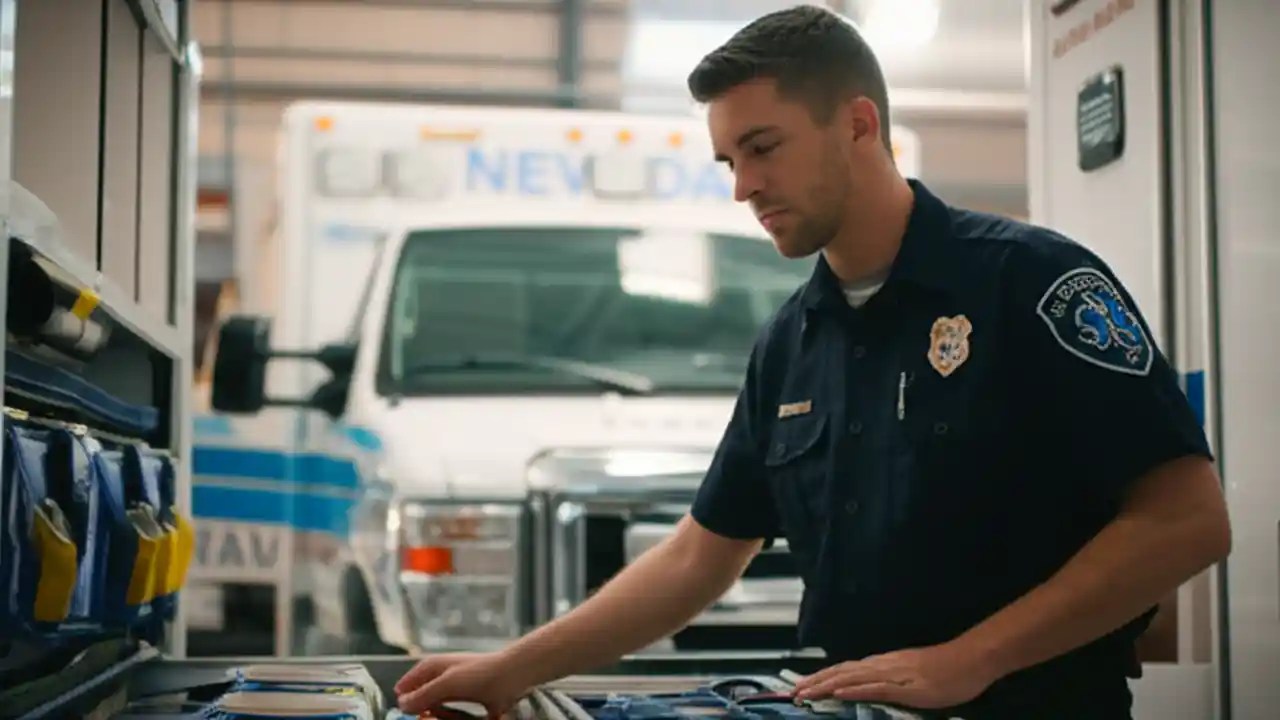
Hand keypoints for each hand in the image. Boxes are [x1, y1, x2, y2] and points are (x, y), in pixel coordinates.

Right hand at [394, 651, 530, 717]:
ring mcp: (453, 687)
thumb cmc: (481, 673)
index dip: (404, 700)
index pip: (407, 684)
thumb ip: (423, 694)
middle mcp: (440, 674)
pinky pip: (449, 712)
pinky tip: (448, 718)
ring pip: (434, 707)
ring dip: (435, 714)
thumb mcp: (447, 683)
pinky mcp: (465, 698)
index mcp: (432, 666)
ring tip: (434, 716)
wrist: (513, 674)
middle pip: (420, 697)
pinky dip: (446, 717)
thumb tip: (401, 704)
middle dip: (420, 709)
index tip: (405, 715)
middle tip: (424, 717)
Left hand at [790, 643, 998, 709]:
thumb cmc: (947, 669)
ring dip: (826, 686)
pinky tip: (838, 693)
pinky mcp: (906, 686)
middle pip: (842, 672)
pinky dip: (853, 690)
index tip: (803, 685)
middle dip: (816, 682)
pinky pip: (874, 688)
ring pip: (852, 678)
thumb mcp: (913, 676)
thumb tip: (872, 689)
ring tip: (806, 693)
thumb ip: (892, 681)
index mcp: (883, 664)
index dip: (823, 677)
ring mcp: (893, 674)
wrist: (971, 659)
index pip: (846, 670)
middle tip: (793, 691)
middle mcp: (883, 665)